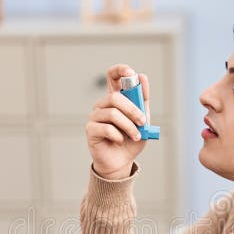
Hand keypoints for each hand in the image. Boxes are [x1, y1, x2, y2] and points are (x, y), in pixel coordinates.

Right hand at [85, 64, 150, 179]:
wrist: (121, 162)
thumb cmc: (130, 140)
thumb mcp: (142, 120)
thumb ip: (142, 101)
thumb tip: (142, 77)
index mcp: (115, 99)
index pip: (112, 76)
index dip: (120, 70)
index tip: (131, 73)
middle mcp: (103, 105)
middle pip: (115, 97)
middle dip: (133, 110)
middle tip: (142, 122)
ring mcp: (94, 117)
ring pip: (112, 113)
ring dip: (128, 125)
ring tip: (135, 136)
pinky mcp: (90, 130)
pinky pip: (106, 128)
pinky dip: (118, 135)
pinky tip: (120, 141)